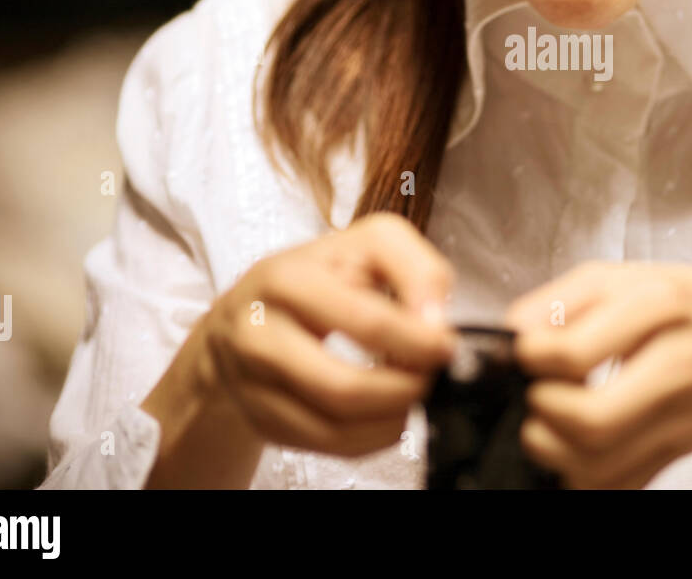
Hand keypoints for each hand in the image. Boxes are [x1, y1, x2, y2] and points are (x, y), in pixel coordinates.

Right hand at [142, 212, 456, 485]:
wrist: (244, 316)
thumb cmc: (319, 276)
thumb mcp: (368, 245)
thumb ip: (415, 268)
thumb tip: (435, 322)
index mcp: (288, 279)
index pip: (366, 321)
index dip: (417, 341)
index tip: (446, 346)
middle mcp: (259, 332)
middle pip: (344, 388)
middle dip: (406, 389)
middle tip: (433, 377)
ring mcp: (252, 383)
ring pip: (335, 426)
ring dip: (392, 418)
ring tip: (414, 393)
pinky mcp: (259, 418)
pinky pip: (326, 445)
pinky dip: (371, 437)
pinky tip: (387, 413)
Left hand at [503, 261, 691, 488]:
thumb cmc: (688, 310)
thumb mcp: (630, 279)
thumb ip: (565, 299)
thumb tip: (512, 329)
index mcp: (657, 306)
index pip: (571, 352)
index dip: (531, 362)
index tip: (524, 357)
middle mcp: (676, 363)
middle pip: (591, 421)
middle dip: (542, 417)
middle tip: (534, 399)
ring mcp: (682, 415)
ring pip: (601, 464)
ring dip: (555, 453)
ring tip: (544, 427)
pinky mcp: (679, 451)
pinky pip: (620, 484)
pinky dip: (585, 476)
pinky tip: (575, 450)